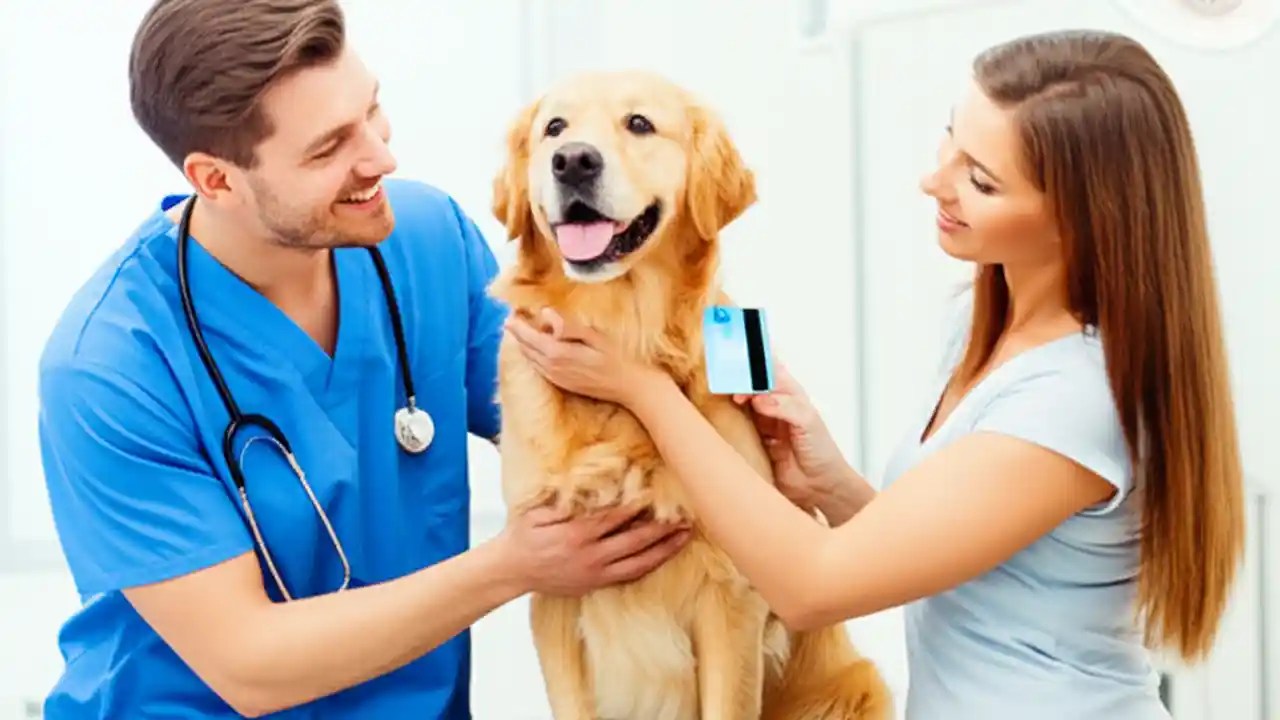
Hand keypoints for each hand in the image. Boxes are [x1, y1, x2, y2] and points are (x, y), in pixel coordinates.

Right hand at [498, 502, 691, 595]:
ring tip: (684, 537)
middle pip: (635, 541)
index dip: (638, 506)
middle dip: (662, 529)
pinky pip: (629, 576)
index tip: (659, 493)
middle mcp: (590, 556)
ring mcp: (595, 573)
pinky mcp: (596, 584)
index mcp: (576, 534)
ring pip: (638, 562)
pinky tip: (664, 556)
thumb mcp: (537, 511)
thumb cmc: (523, 535)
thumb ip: (564, 500)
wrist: (511, 570)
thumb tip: (591, 486)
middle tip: (685, 516)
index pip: (615, 517)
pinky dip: (649, 566)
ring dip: (664, 549)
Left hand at [503, 308, 663, 405]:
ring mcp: (556, 378)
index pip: (529, 337)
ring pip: (530, 359)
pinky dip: (532, 356)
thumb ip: (567, 326)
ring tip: (519, 332)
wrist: (627, 386)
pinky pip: (539, 368)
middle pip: (526, 349)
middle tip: (511, 319)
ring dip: (523, 345)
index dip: (518, 325)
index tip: (510, 313)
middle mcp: (552, 368)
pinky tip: (535, 348)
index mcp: (558, 353)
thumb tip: (545, 314)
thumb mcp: (593, 335)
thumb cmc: (615, 357)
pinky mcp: (561, 384)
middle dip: (517, 334)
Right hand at [734, 363, 847, 512]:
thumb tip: (758, 399)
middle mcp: (774, 405)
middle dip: (736, 379)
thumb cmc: (822, 451)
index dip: (754, 362)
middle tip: (723, 380)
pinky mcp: (754, 441)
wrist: (819, 485)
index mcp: (790, 394)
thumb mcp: (808, 422)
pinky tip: (719, 418)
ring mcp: (763, 423)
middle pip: (750, 385)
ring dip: (730, 399)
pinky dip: (727, 421)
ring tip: (717, 395)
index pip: (769, 370)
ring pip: (741, 404)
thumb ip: (785, 406)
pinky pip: (737, 427)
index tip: (738, 358)